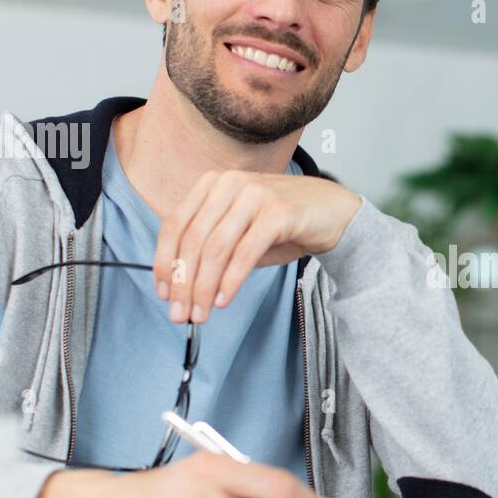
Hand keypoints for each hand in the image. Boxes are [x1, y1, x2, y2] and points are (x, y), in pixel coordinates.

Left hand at [153, 170, 361, 323]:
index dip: (163, 262)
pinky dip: (231, 280)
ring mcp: (254, 195)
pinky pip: (245, 252)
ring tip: (202, 313)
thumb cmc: (285, 225)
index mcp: (213, 185)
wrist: (334, 213)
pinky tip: (224, 299)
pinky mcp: (278, 212)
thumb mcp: (240, 232)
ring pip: (216, 248)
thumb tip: (181, 287)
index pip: (175, 226)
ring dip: (204, 287)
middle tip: (181, 313)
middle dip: (183, 283)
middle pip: (193, 240)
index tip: (164, 293)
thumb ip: (212, 250)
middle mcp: (230, 184)